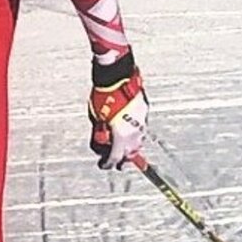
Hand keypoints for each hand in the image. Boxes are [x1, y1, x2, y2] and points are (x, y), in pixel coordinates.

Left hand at [88, 51, 148, 168]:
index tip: (104, 165)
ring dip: (131, 146)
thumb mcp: (97, 117)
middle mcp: (134, 131)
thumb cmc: (104, 96)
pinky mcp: (145, 110)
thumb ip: (100, 132)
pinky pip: (141, 127)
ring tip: (124, 147)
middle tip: (118, 163)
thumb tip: (101, 141)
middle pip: (131, 153)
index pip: (116, 157)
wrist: (117, 76)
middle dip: (124, 159)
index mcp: (121, 136)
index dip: (108, 163)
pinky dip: (135, 132)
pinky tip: (129, 130)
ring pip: (139, 140)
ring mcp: (142, 121)